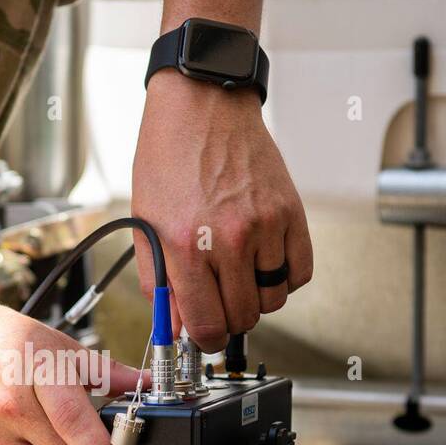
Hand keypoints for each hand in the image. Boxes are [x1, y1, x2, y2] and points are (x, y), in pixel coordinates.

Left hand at [130, 72, 312, 352]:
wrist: (202, 105)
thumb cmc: (168, 158)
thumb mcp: (146, 222)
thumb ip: (159, 280)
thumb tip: (174, 326)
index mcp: (184, 244)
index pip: (206, 323)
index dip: (204, 339)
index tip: (204, 336)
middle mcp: (227, 238)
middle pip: (243, 317)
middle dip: (229, 319)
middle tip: (220, 303)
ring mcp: (264, 226)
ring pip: (274, 300)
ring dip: (257, 299)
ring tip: (239, 276)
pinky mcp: (290, 212)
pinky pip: (300, 273)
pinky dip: (285, 279)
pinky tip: (264, 263)